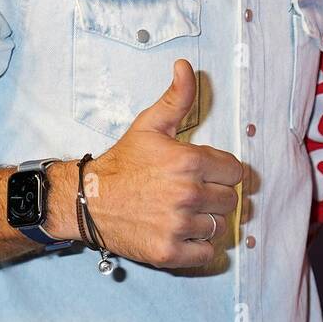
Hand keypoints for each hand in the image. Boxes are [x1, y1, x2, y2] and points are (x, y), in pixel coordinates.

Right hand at [65, 60, 243, 268]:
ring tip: (185, 212)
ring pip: (220, 227)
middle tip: (191, 193)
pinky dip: (199, 247)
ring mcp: (178, 226)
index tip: (205, 174)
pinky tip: (182, 233)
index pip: (236, 172)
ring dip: (207, 221)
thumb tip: (187, 67)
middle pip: (230, 200)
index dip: (222, 172)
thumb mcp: (151, 125)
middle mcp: (187, 194)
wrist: (86, 200)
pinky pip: (207, 254)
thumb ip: (177, 97)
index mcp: (189, 162)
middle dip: (215, 196)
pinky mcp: (169, 253)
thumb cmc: (122, 163)